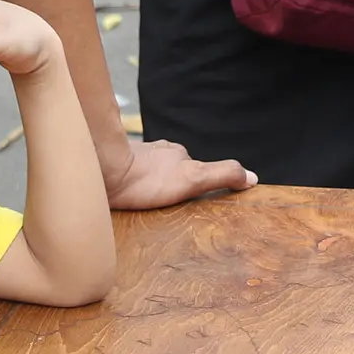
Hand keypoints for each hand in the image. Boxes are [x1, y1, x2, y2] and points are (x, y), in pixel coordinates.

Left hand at [103, 135, 254, 210]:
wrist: (101, 171)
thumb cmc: (146, 178)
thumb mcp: (193, 178)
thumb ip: (222, 175)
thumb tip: (252, 177)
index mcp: (175, 153)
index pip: (193, 165)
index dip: (196, 180)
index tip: (193, 195)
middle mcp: (154, 152)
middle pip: (168, 167)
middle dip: (170, 182)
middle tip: (169, 201)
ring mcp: (131, 158)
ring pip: (145, 172)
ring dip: (147, 184)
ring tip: (146, 201)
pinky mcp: (111, 169)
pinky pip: (124, 178)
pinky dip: (128, 187)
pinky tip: (124, 197)